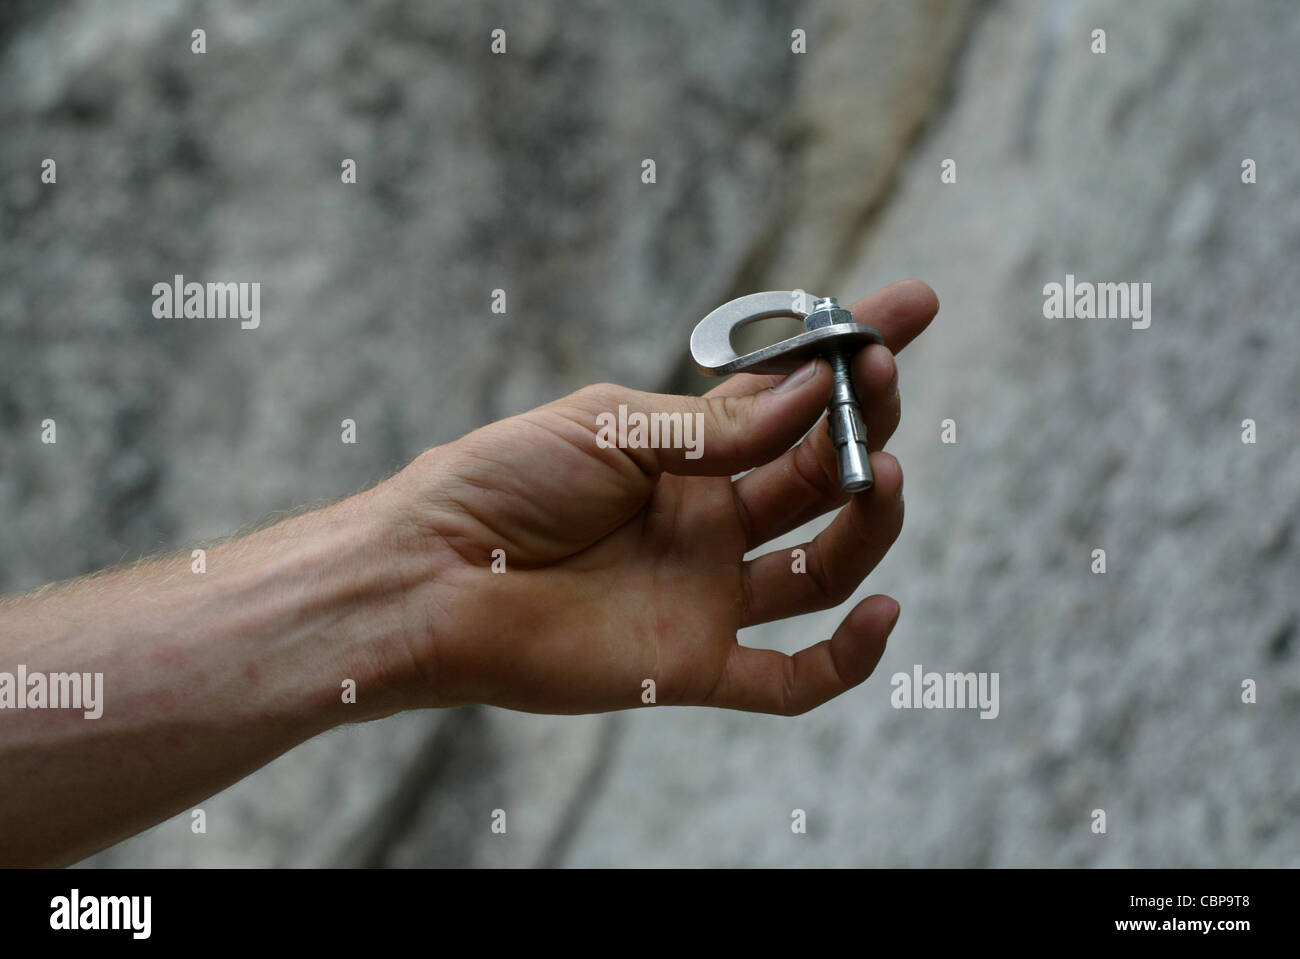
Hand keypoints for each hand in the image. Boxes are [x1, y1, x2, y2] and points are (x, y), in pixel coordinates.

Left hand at [380, 281, 938, 714]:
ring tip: (881, 473)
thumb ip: (719, 427)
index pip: (790, 402)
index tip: (912, 307)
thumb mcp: (614, 426)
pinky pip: (788, 680)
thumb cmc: (503, 482)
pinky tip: (881, 614)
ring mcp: (704, 595)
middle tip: (882, 378)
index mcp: (686, 457)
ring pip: (822, 569)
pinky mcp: (690, 666)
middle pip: (816, 479)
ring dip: (867, 523)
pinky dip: (846, 659)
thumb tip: (816, 392)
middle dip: (862, 426)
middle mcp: (707, 524)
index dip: (850, 357)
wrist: (431, 572)